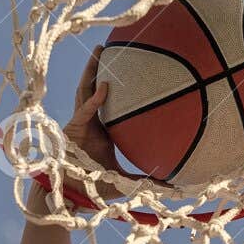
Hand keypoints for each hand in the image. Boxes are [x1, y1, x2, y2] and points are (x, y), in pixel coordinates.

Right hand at [55, 46, 130, 200]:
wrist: (72, 196)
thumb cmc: (94, 186)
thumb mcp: (124, 179)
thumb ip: (144, 178)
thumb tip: (171, 184)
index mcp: (101, 128)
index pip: (107, 100)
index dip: (112, 83)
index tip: (126, 67)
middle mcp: (90, 121)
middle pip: (93, 87)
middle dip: (99, 67)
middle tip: (108, 47)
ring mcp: (80, 122)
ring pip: (85, 90)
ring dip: (92, 71)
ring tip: (99, 52)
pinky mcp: (73, 128)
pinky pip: (85, 109)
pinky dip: (95, 99)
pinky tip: (104, 87)